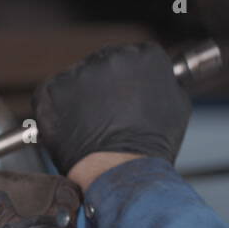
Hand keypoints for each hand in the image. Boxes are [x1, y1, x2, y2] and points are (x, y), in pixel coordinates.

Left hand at [33, 42, 191, 175]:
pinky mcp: (53, 89)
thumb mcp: (176, 107)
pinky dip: (56, 108)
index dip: (126, 80)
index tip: (122, 97)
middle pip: (102, 63)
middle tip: (103, 115)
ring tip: (88, 126)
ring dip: (79, 96)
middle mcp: (112, 57)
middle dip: (101, 85)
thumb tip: (155, 80)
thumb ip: (163, 83)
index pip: (132, 56)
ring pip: (77, 78)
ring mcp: (80, 72)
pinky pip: (53, 92)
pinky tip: (70, 128)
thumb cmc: (149, 148)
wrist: (117, 171)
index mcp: (145, 56)